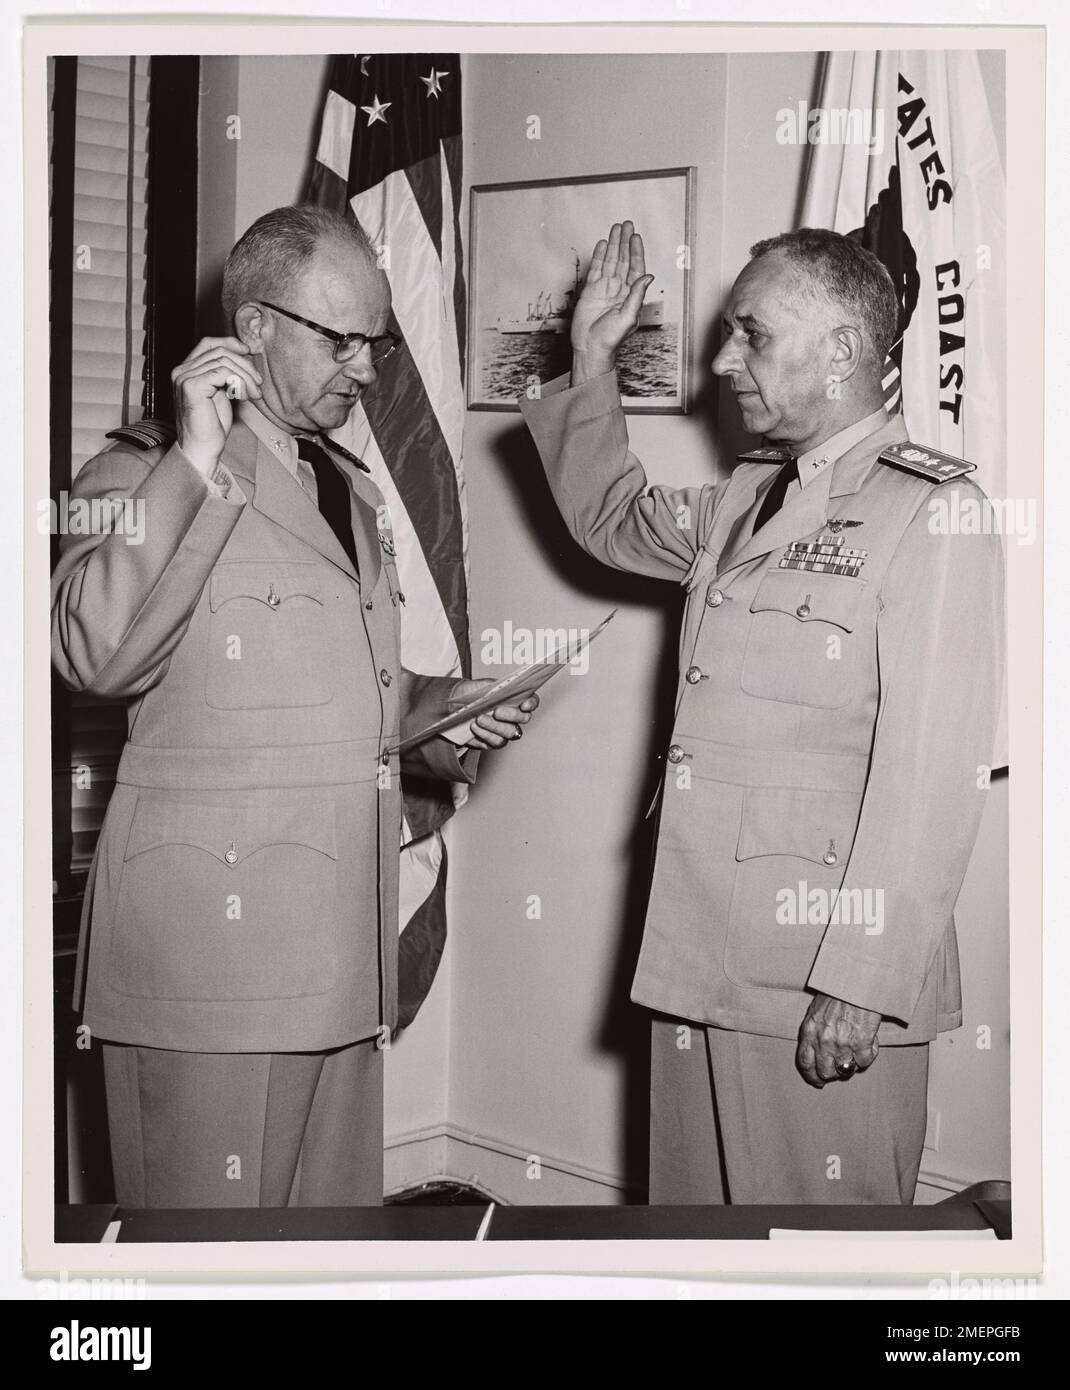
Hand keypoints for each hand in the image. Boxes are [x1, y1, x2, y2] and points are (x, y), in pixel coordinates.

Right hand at [172, 336, 262, 474]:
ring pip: (224, 362)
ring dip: (246, 377)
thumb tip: (245, 356)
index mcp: (186, 370)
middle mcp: (181, 371)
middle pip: (219, 351)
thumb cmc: (211, 426)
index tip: (249, 352)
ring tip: (255, 394)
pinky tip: (244, 396)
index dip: (231, 343)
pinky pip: (223, 373)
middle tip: (258, 383)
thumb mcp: (221, 393)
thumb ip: (226, 374)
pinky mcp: (191, 386)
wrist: (202, 449)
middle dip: (245, 365)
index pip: (208, 343)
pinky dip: (239, 382)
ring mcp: (184, 378)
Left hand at [447, 680, 539, 750]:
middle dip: (511, 715)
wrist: (456, 705)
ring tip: (480, 718)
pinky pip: (495, 741)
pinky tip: (474, 726)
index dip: (531, 703)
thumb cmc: (473, 694)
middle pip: (524, 719)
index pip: (532, 702)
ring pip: (510, 733)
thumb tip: (501, 690)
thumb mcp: (484, 685)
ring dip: (495, 726)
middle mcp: (514, 717)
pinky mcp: (493, 741)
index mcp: (516, 700)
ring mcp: (505, 730)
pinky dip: (484, 734)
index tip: (524, 704)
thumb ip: (496, 687)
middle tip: (497, 711)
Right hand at [570, 220, 653, 384]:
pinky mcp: (590, 291)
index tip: (635, 237)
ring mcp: (604, 289)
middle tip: (626, 224)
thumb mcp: (628, 317)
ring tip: (615, 228)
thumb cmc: (611, 339)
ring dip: (613, 245)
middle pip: (623, 260)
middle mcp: (618, 289)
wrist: (590, 348)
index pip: (635, 268)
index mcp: (630, 295)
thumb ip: (637, 296)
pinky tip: (603, 244)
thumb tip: (648, 276)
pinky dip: (600, 256)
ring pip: (610, 261)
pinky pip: (596, 269)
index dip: (636, 252)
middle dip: (624, 242)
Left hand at [796, 992, 880, 1088]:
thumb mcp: (817, 1009)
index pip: (805, 1063)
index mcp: (809, 1030)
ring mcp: (841, 1044)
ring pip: (845, 1070)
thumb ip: (816, 1030)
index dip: (811, 1076)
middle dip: (833, 1073)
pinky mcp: (861, 1043)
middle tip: (841, 1067)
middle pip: (825, 1072)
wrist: (857, 979)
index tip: (817, 1081)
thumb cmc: (838, 990)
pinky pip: (864, 1062)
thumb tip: (818, 1048)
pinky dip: (868, 1055)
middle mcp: (823, 1041)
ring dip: (852, 1063)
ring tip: (856, 1050)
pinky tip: (870, 1043)